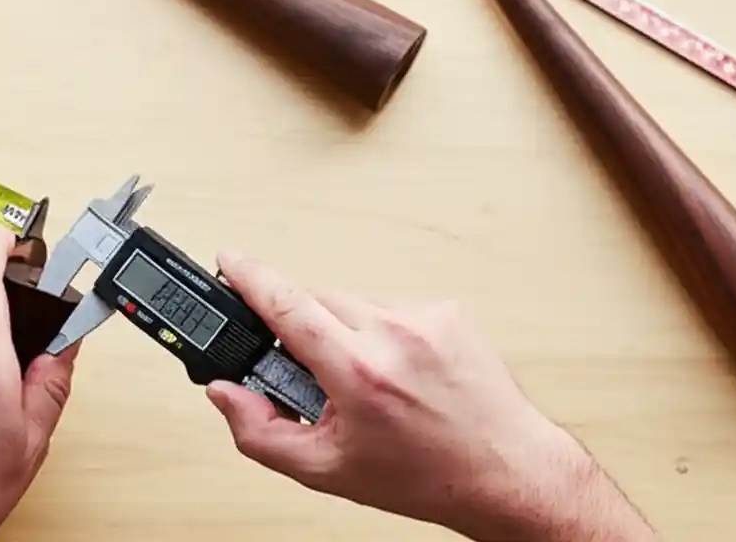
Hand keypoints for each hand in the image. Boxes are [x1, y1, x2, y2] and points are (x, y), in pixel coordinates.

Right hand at [205, 252, 656, 541]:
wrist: (508, 473)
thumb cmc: (430, 475)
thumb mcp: (328, 470)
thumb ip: (260, 432)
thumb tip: (226, 394)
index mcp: (360, 372)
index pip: (288, 305)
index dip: (250, 278)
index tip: (230, 260)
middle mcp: (395, 335)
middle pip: (316, 301)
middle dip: (301, 329)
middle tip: (310, 372)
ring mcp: (426, 319)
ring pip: (354, 303)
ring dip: (343, 331)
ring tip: (364, 379)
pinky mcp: (449, 312)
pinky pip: (392, 308)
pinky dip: (381, 332)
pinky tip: (397, 370)